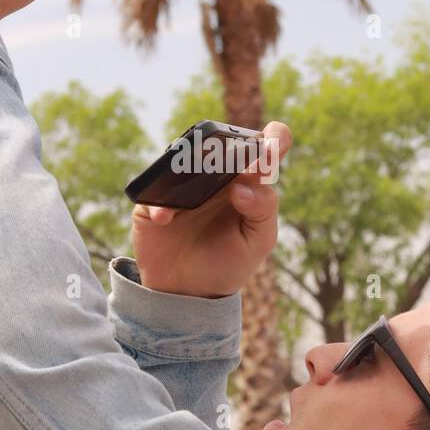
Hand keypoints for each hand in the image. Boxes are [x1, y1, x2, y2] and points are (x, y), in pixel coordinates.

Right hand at [131, 122, 291, 297]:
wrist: (188, 292)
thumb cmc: (229, 262)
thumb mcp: (258, 242)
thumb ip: (263, 210)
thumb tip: (242, 186)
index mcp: (247, 181)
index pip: (265, 149)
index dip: (274, 138)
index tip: (272, 148)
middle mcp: (216, 175)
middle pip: (222, 144)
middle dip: (229, 143)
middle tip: (234, 157)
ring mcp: (183, 184)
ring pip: (183, 159)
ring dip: (189, 162)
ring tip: (198, 173)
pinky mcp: (156, 199)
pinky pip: (155, 192)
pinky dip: (160, 204)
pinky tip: (166, 218)